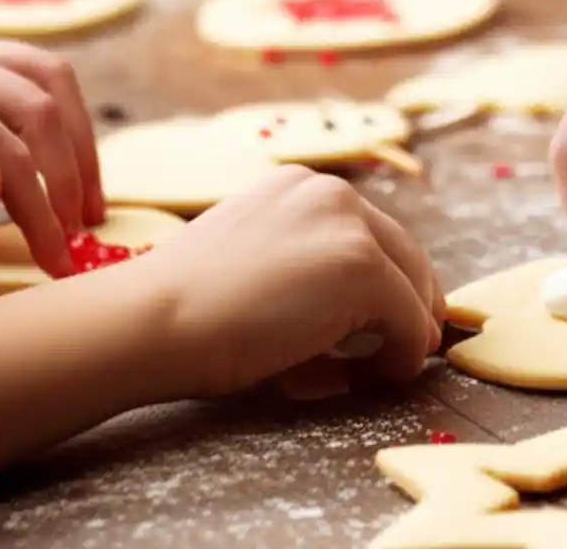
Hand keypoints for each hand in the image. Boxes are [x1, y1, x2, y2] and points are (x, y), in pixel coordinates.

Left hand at [0, 35, 104, 276]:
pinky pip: (33, 64)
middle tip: (74, 233)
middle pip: (34, 110)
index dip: (38, 214)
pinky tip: (66, 146)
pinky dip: (63, 106)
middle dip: (65, 179)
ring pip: (46, 78)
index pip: (1, 154)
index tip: (55, 260)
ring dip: (79, 143)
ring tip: (86, 198)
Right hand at [141, 166, 444, 399]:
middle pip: (407, 258)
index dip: (384, 288)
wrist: (152, 321)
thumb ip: (309, 273)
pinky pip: (412, 326)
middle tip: (393, 354)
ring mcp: (351, 227)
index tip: (377, 327)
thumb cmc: (185, 311)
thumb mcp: (256, 266)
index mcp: (301, 186)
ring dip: (400, 336)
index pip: (373, 236)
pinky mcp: (365, 270)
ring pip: (415, 291)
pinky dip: (400, 360)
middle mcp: (332, 193)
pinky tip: (368, 379)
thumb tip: (375, 320)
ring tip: (363, 372)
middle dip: (405, 311)